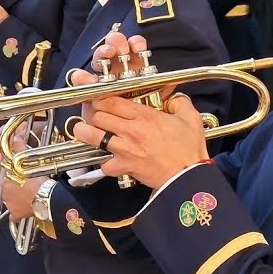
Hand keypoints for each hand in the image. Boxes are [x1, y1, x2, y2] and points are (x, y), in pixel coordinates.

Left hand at [71, 89, 209, 189]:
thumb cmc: (189, 150)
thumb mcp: (190, 118)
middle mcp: (131, 131)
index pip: (112, 101)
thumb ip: (179, 102)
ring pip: (93, 137)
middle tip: (90, 111)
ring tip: (82, 129)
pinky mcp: (125, 167)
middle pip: (98, 116)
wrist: (188, 176)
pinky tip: (105, 158)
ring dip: (84, 132)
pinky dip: (102, 162)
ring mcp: (125, 150)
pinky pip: (104, 164)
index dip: (99, 96)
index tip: (97, 97)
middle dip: (90, 111)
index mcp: (144, 116)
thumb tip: (172, 97)